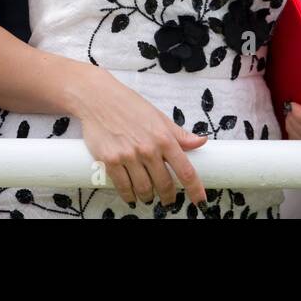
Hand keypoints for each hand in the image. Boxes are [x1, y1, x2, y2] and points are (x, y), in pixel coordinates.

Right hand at [77, 69, 206, 206]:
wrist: (99, 99)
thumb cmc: (130, 106)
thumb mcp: (159, 117)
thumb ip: (180, 134)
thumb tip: (201, 142)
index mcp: (164, 138)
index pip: (185, 170)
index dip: (195, 189)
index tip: (200, 201)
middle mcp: (148, 149)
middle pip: (164, 184)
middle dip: (168, 197)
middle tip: (168, 200)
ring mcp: (129, 156)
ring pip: (144, 189)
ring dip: (149, 197)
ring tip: (149, 196)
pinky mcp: (110, 161)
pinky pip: (124, 187)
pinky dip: (129, 196)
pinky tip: (132, 197)